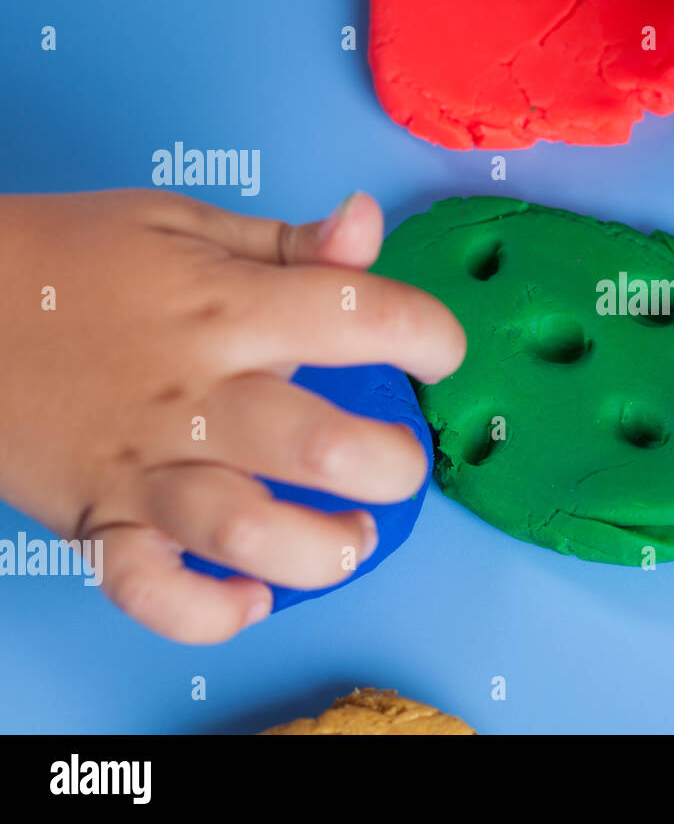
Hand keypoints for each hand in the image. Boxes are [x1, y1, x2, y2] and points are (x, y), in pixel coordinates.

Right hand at [0, 189, 464, 642]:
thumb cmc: (75, 261)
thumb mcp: (186, 226)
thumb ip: (291, 243)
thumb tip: (369, 223)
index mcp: (229, 308)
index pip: (362, 317)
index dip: (429, 336)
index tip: (436, 351)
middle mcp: (197, 393)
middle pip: (321, 445)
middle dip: (390, 467)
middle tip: (395, 464)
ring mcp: (145, 464)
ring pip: (246, 529)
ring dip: (319, 550)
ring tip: (348, 537)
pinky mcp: (99, 520)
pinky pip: (152, 592)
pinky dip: (208, 612)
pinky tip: (251, 598)